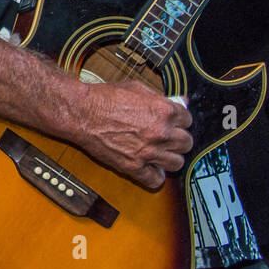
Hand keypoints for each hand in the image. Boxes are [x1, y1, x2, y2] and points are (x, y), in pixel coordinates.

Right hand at [77, 79, 192, 188]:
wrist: (80, 112)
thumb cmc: (103, 98)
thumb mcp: (136, 88)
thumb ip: (161, 98)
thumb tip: (181, 103)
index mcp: (163, 111)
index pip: (188, 120)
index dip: (179, 121)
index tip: (172, 122)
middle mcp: (160, 132)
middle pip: (186, 143)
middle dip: (177, 139)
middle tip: (165, 136)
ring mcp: (148, 151)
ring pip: (177, 163)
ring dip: (169, 157)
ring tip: (158, 152)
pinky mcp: (133, 166)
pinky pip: (155, 180)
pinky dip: (154, 175)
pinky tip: (149, 166)